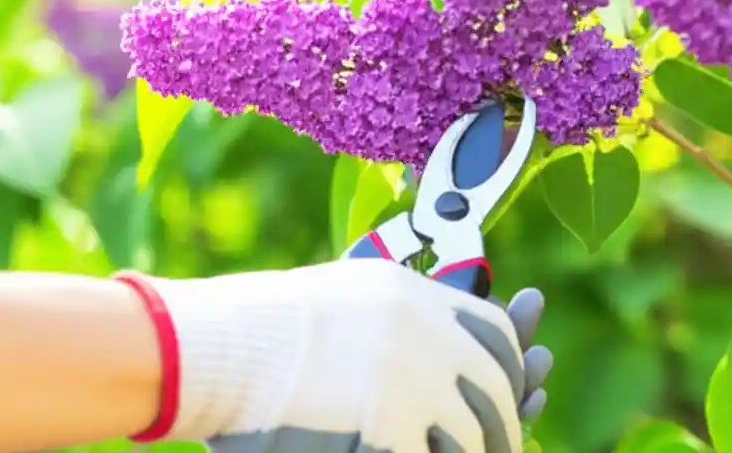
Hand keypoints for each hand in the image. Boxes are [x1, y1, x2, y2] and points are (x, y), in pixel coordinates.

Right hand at [120, 259, 547, 451]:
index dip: (512, 365)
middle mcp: (421, 330)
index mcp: (408, 295)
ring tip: (491, 452)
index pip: (492, 333)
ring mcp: (411, 379)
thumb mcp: (337, 301)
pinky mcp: (390, 425)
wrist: (203, 348)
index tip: (528, 380)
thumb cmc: (252, 331)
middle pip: (494, 388)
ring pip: (473, 433)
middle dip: (508, 420)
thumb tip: (438, 313)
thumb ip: (388, 314)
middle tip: (513, 440)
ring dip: (477, 445)